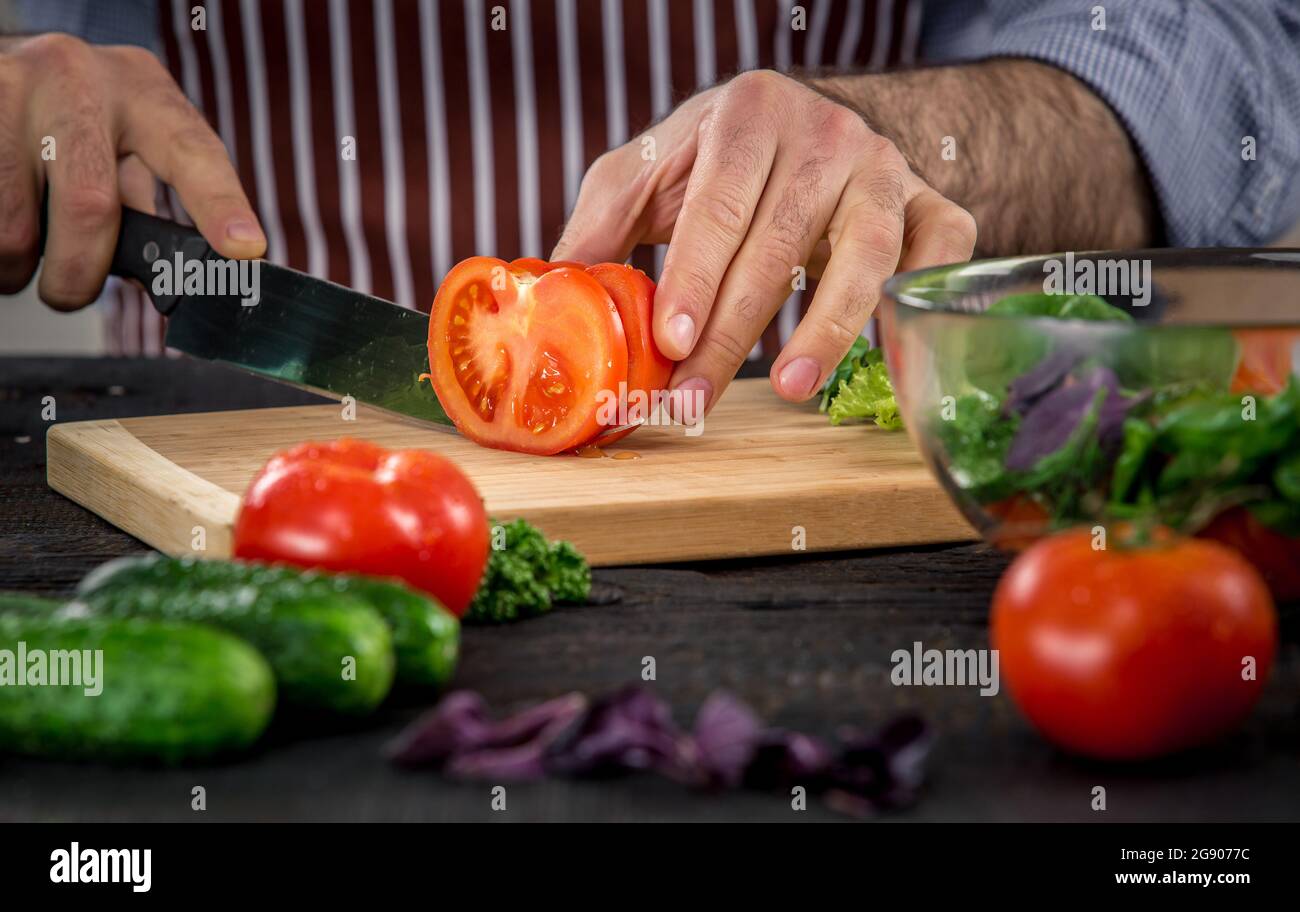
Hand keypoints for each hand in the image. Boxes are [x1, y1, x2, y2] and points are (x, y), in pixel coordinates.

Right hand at [0, 34, 262, 309]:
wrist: (17, 64)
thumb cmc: (86, 116)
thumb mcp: (131, 139)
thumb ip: (148, 201)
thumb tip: (154, 279)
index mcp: (143, 93)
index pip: (192, 154)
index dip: (221, 206)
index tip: (245, 248)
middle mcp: (79, 80)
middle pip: (91, 206)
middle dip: (81, 272)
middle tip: (70, 291)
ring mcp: (14, 89)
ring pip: (15, 224)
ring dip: (17, 264)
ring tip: (22, 257)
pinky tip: (4, 226)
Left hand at [553, 69, 975, 412]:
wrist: (813, 119)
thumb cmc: (720, 157)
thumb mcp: (651, 169)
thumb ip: (603, 222)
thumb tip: (551, 290)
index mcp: (747, 115)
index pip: (719, 205)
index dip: (696, 278)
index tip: (672, 343)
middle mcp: (824, 133)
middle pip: (781, 244)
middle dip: (734, 332)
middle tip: (696, 399)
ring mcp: (885, 167)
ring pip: (866, 254)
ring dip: (827, 328)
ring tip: (789, 388)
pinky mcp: (929, 200)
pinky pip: (941, 250)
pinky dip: (915, 297)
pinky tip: (877, 353)